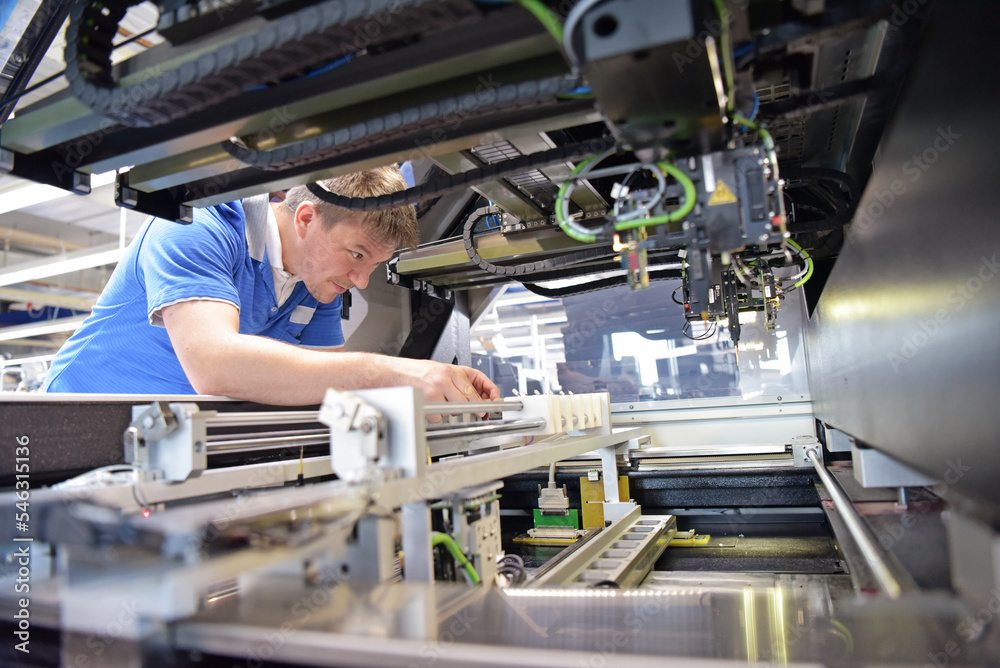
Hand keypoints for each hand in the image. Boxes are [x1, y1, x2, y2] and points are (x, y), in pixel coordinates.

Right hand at [382, 358, 499, 420]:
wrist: (390, 373)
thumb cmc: (412, 372)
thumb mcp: (438, 370)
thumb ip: (456, 381)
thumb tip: (474, 397)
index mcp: (452, 369)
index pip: (478, 383)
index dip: (488, 396)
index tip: (492, 404)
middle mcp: (446, 376)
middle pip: (471, 399)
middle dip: (471, 408)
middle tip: (472, 413)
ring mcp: (438, 388)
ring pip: (457, 409)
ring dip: (449, 411)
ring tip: (437, 403)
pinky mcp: (429, 399)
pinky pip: (440, 416)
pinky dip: (435, 416)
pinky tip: (427, 406)